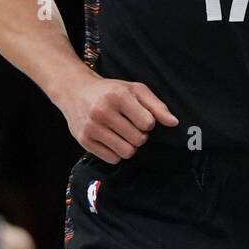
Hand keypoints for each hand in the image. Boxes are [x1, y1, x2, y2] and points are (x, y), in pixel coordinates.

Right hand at [58, 73, 178, 163]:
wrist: (75, 91)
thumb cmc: (110, 90)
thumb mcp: (135, 90)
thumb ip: (156, 106)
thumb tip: (174, 123)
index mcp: (118, 96)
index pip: (148, 123)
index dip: (147, 122)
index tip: (139, 117)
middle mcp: (103, 111)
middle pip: (138, 140)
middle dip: (139, 135)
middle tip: (129, 126)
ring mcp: (91, 127)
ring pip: (126, 152)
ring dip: (128, 146)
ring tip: (121, 134)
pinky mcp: (84, 140)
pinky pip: (112, 159)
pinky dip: (115, 152)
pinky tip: (110, 139)